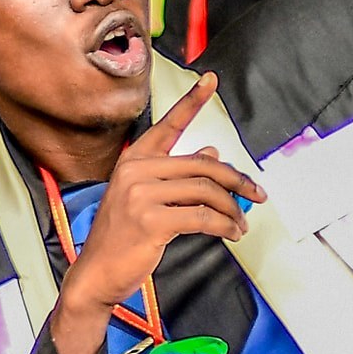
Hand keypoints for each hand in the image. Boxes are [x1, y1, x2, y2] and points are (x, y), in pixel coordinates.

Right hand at [50, 72, 264, 353]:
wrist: (96, 273)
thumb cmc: (121, 238)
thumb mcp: (145, 199)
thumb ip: (176, 174)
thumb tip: (210, 152)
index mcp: (134, 160)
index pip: (168, 125)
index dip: (191, 102)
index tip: (211, 80)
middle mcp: (135, 171)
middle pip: (202, 165)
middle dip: (236, 180)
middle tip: (256, 194)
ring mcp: (140, 195)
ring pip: (205, 192)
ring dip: (232, 209)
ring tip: (241, 224)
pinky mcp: (151, 221)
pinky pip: (201, 217)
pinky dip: (223, 226)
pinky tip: (231, 233)